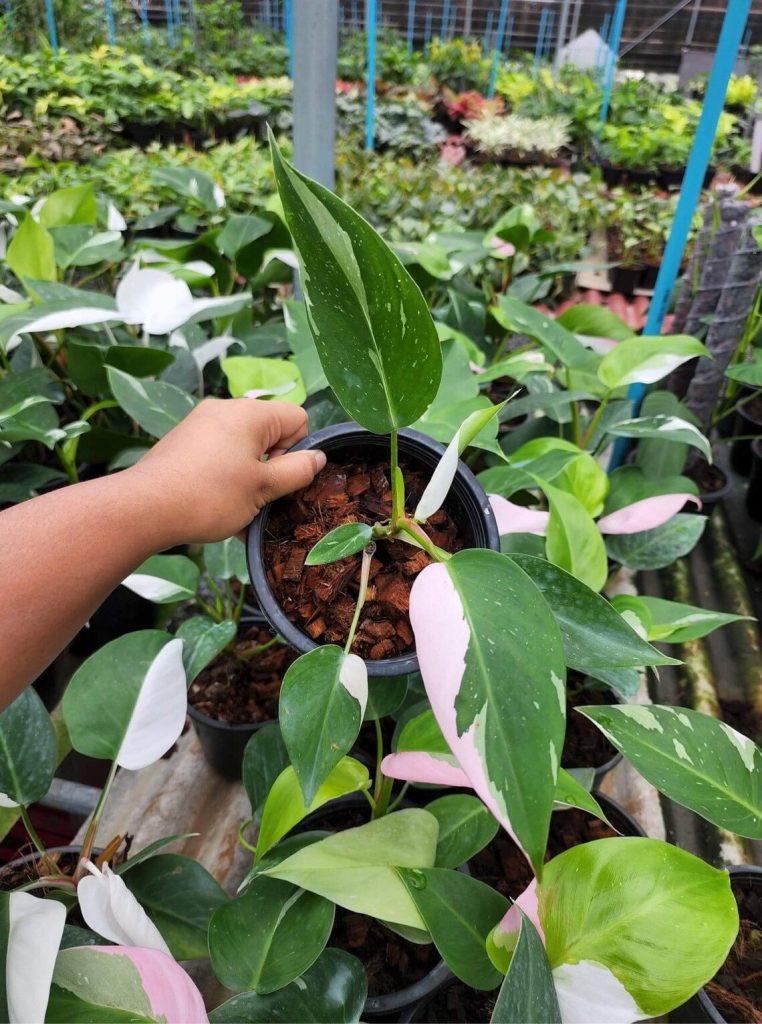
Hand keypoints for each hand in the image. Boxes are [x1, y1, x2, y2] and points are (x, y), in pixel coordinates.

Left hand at [127, 398, 323, 544]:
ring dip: (250, 476)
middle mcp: (225, 410)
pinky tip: (218, 508)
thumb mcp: (263, 489)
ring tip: (238, 508)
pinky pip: (219, 455)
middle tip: (260, 496)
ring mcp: (200, 425)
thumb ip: (296, 471)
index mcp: (250, 413)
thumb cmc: (210, 496)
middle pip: (269, 432)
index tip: (279, 477)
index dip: (298, 449)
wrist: (144, 509)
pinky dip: (226, 477)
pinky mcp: (183, 443)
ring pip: (243, 448)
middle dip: (272, 464)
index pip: (297, 418)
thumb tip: (319, 457)